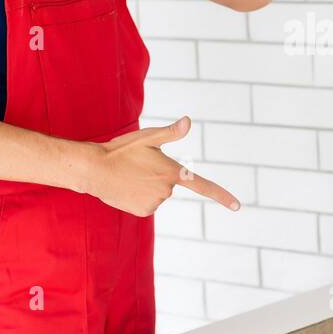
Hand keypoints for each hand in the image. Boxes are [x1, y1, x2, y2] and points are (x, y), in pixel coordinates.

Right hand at [84, 115, 239, 215]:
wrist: (94, 170)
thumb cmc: (121, 150)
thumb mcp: (147, 137)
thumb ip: (170, 133)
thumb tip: (188, 121)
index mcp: (172, 171)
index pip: (203, 185)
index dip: (221, 196)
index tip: (238, 207)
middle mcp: (167, 190)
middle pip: (171, 183)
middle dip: (159, 175)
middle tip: (139, 166)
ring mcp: (155, 203)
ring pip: (159, 193)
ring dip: (149, 185)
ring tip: (131, 176)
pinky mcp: (144, 212)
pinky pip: (149, 203)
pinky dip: (140, 196)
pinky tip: (127, 187)